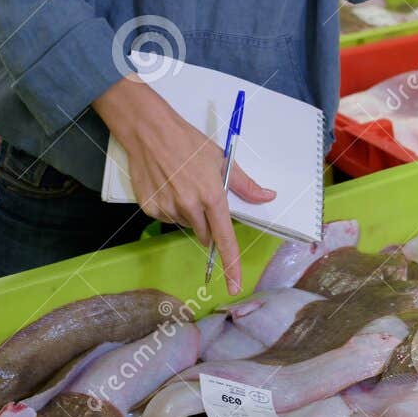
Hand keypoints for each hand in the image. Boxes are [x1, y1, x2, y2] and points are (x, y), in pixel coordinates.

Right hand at [93, 77, 274, 294]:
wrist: (149, 131)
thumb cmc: (188, 142)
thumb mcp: (221, 159)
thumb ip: (245, 185)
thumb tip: (268, 197)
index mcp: (212, 195)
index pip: (225, 238)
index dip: (231, 264)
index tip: (234, 285)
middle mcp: (190, 206)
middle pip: (205, 234)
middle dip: (208, 223)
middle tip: (203, 197)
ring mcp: (168, 209)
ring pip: (186, 225)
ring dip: (189, 214)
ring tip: (182, 185)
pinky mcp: (150, 209)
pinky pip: (167, 218)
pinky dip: (170, 209)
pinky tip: (167, 187)